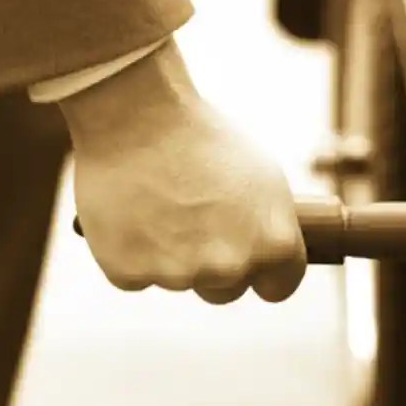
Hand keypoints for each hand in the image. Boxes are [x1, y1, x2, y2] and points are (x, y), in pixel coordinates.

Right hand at [57, 40, 306, 303]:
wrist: (135, 115)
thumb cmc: (199, 135)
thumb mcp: (259, 175)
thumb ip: (266, 224)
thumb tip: (266, 252)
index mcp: (273, 244)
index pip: (278, 287)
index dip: (264, 273)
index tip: (249, 260)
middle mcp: (229, 267)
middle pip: (224, 290)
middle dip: (211, 265)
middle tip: (191, 220)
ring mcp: (177, 275)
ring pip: (177, 280)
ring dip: (168, 255)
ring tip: (155, 202)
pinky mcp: (128, 274)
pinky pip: (135, 275)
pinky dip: (129, 252)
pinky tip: (127, 213)